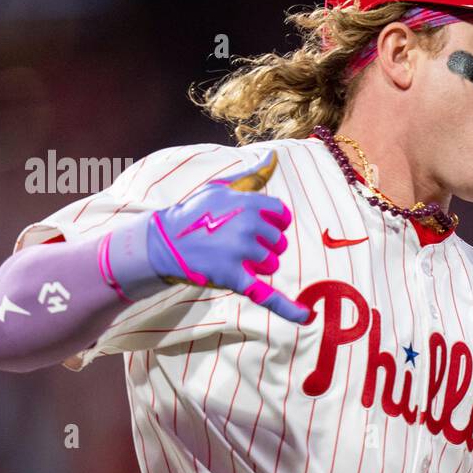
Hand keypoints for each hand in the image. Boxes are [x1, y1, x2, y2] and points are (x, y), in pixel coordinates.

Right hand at [146, 151, 311, 323]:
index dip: (271, 221)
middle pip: (279, 242)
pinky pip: (268, 294)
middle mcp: (247, 225)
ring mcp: (241, 252)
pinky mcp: (234, 277)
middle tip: (233, 241)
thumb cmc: (195, 214)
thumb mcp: (221, 188)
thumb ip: (251, 175)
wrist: (165, 242)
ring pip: (271, 263)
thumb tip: (272, 156)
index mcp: (248, 203)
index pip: (282, 215)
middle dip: (263, 244)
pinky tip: (308, 316)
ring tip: (229, 256)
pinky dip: (288, 308)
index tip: (252, 223)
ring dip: (257, 264)